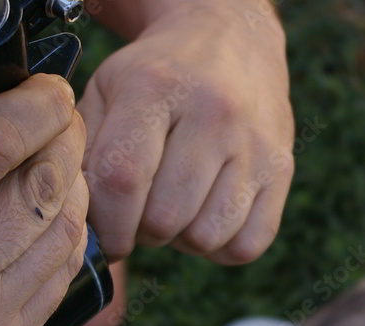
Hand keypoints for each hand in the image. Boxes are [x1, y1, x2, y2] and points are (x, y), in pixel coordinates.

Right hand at [0, 12, 88, 325]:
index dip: (35, 105)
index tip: (47, 88)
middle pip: (42, 187)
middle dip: (64, 138)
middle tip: (58, 117)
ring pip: (65, 231)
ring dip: (73, 183)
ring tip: (54, 159)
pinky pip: (64, 275)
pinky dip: (67, 232)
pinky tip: (48, 211)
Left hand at [79, 1, 294, 263]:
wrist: (232, 40)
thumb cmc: (156, 77)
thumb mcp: (108, 90)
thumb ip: (85, 151)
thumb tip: (82, 224)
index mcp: (156, 87)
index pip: (122, 180)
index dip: (106, 225)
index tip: (104, 234)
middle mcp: (213, 112)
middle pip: (164, 218)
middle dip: (141, 233)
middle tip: (140, 214)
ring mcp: (255, 142)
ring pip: (206, 237)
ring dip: (181, 241)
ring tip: (175, 209)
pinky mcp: (281, 168)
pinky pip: (246, 245)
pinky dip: (221, 247)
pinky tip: (207, 216)